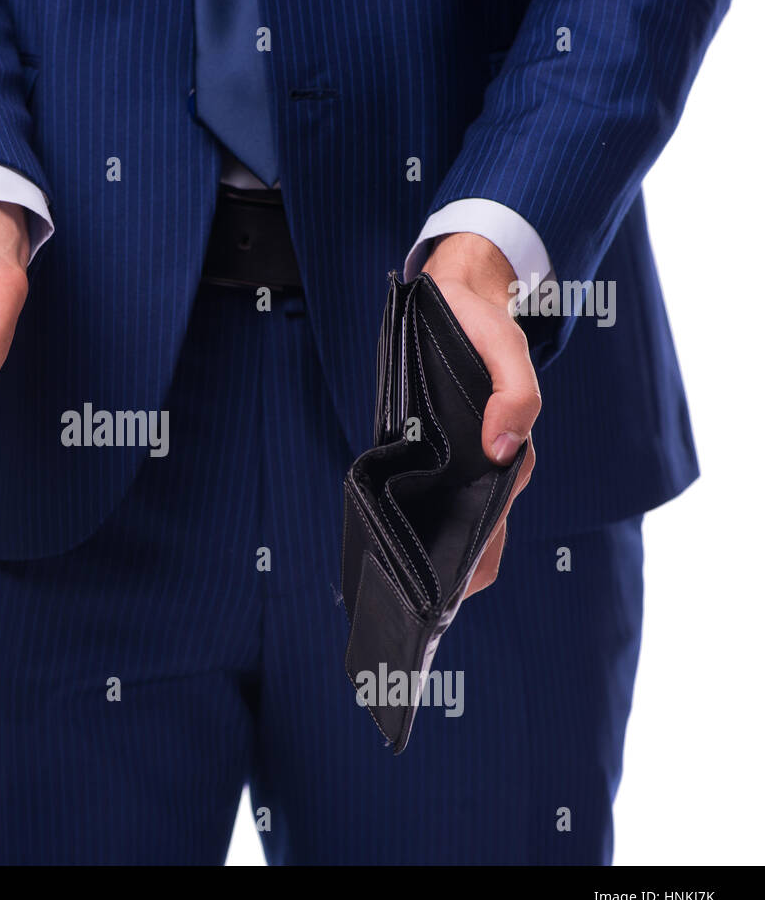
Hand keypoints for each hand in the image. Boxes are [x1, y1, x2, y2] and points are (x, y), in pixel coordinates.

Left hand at [422, 232, 538, 597]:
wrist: (453, 295)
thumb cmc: (481, 327)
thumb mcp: (505, 349)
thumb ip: (516, 396)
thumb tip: (503, 449)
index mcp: (503, 457)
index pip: (495, 528)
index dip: (477, 565)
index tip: (449, 595)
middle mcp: (480, 467)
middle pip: (469, 539)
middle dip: (446, 574)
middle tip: (409, 604)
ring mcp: (452, 460)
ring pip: (443, 521)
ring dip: (425, 552)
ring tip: (390, 583)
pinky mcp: (423, 447)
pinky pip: (420, 492)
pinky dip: (408, 519)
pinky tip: (383, 538)